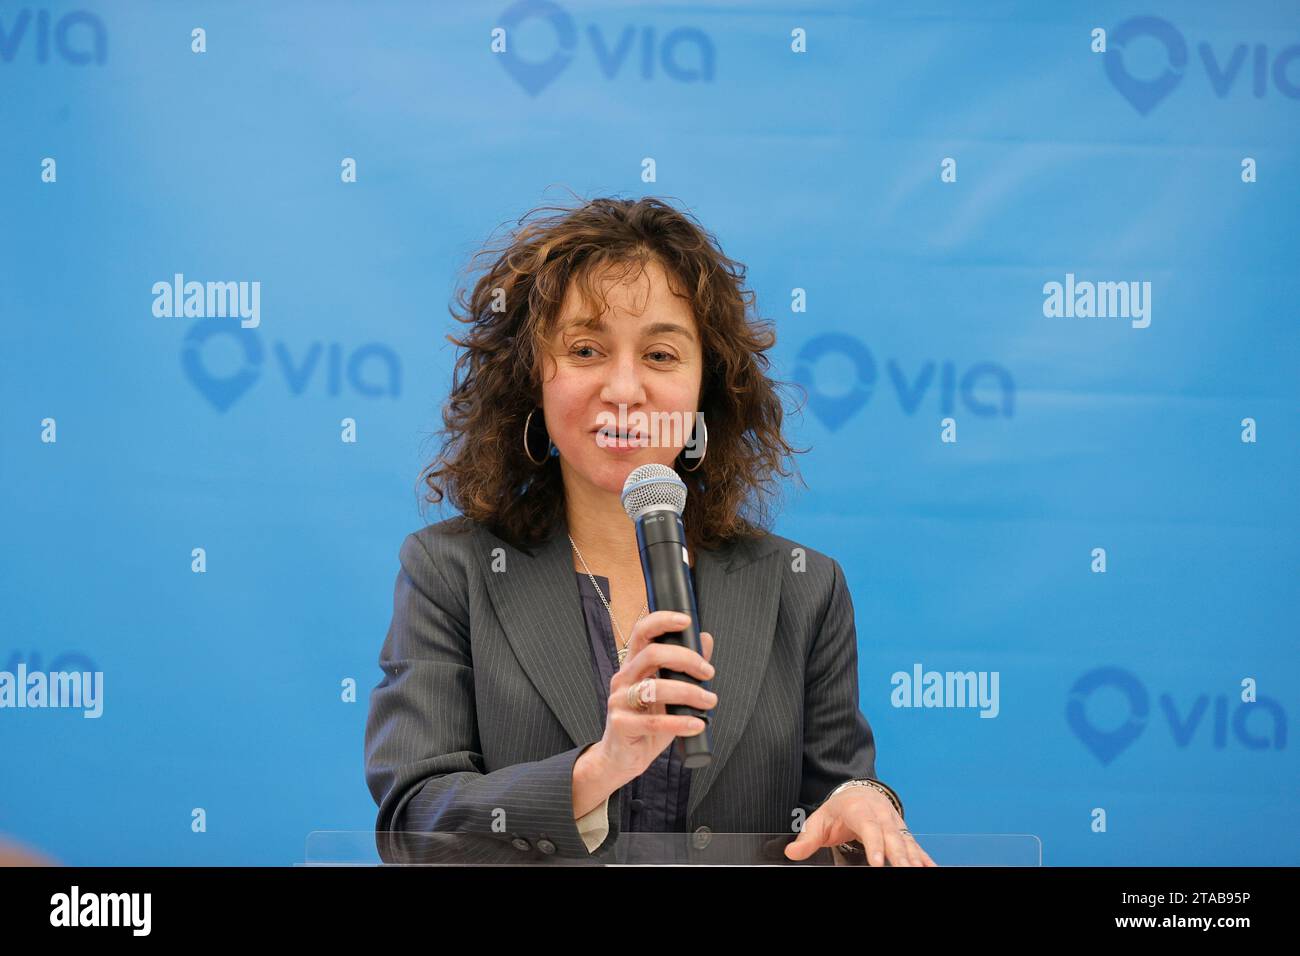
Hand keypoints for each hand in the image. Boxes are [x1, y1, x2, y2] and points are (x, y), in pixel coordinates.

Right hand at [591, 611, 715, 786]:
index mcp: (633, 665)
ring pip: (655, 688)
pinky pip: (655, 722)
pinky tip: (697, 725)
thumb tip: (705, 639)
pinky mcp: (621, 725)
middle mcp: (623, 679)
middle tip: (708, 672)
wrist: (621, 758)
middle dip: (686, 660)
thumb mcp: (667, 692)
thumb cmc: (646, 723)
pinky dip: (681, 722)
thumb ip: (685, 667)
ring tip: (709, 701)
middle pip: (652, 654)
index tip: (687, 621)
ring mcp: (619, 701)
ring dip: (689, 693)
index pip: (641, 632)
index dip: (662, 621)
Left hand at [784, 787, 937, 865]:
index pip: (868, 827)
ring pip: (906, 841)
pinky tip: (932, 869)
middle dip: (899, 856)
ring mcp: (894, 822)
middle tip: (904, 872)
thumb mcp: (819, 820)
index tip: (878, 863)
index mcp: (859, 809)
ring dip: (914, 858)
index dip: (874, 845)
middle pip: (892, 836)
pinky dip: (924, 858)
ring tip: (919, 872)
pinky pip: (915, 846)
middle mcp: (880, 815)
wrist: (859, 791)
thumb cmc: (838, 809)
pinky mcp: (902, 831)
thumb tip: (792, 852)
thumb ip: (807, 838)